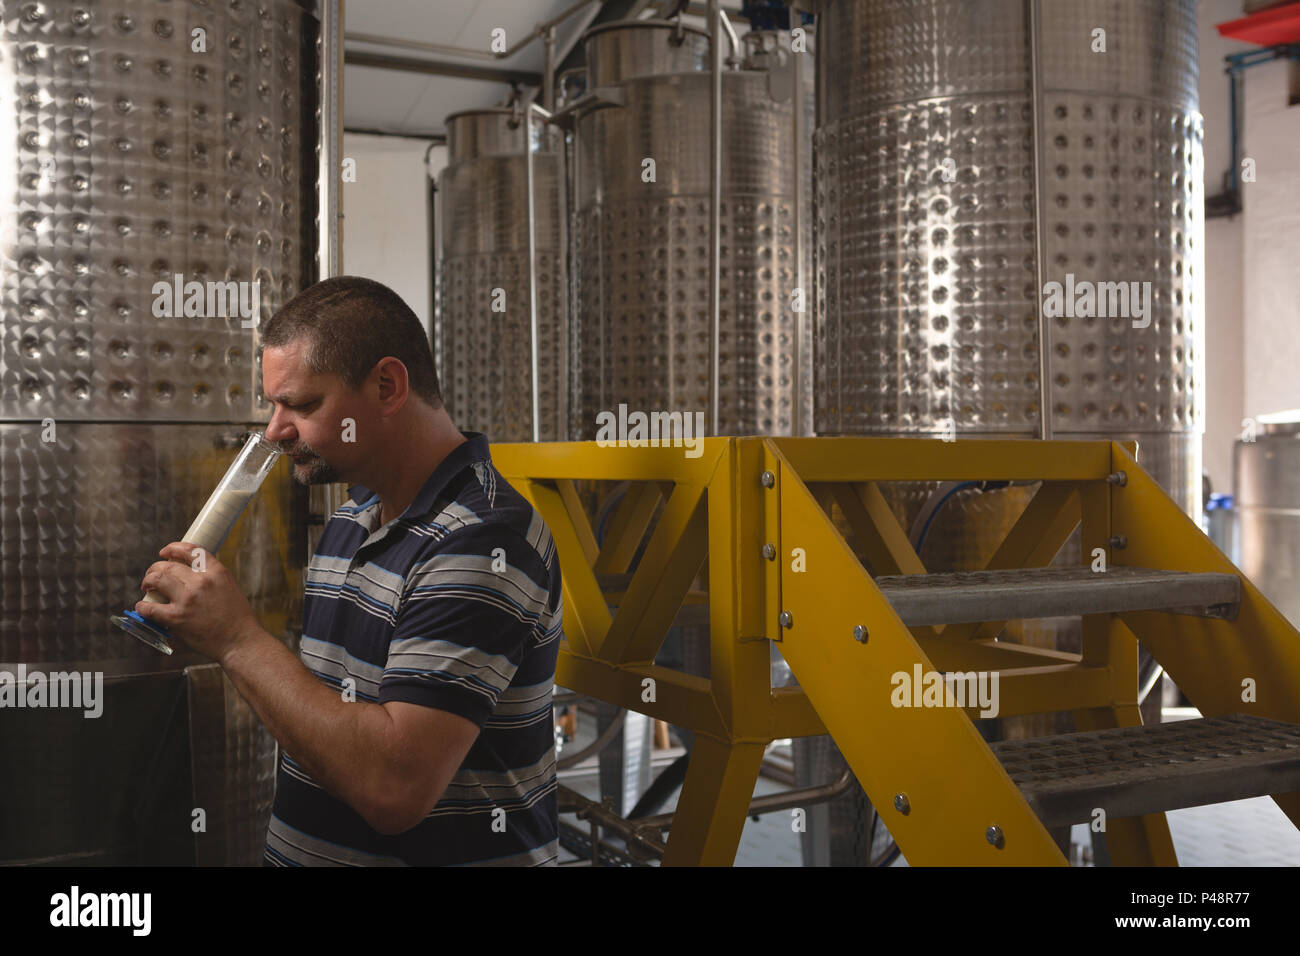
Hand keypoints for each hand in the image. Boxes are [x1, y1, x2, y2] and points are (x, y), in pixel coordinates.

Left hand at [135, 542, 257, 661]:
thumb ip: (211, 578)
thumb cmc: (237, 619)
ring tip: (147, 587)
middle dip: (155, 568)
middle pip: (168, 565)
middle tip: (152, 576)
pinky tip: (142, 608)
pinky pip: (150, 608)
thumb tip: (189, 575)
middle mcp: (202, 581)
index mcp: (217, 572)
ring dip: (147, 582)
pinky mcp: (177, 617)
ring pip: (157, 579)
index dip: (173, 548)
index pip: (191, 550)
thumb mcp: (229, 588)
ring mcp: (188, 599)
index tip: (165, 552)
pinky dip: (142, 607)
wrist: (240, 641)